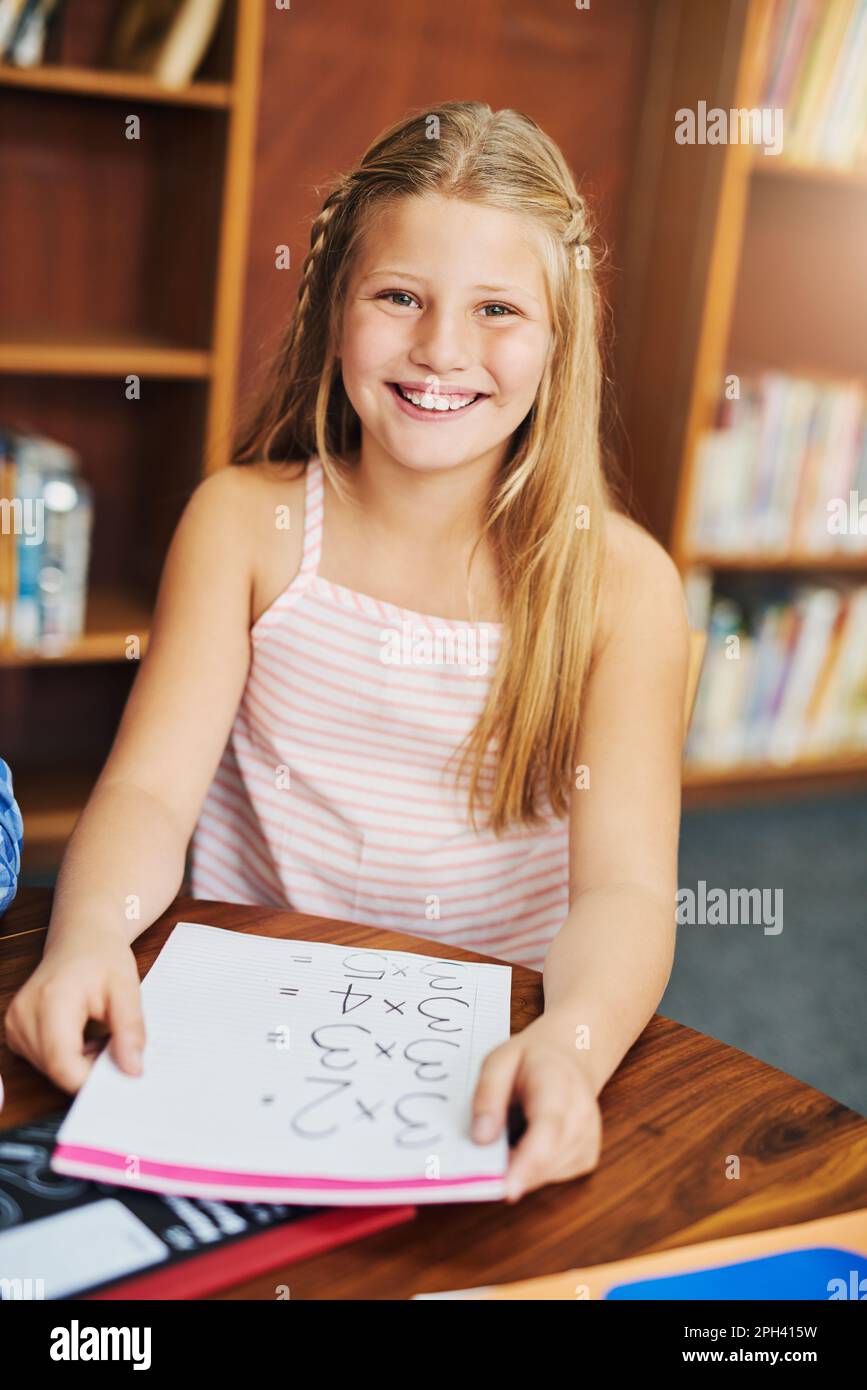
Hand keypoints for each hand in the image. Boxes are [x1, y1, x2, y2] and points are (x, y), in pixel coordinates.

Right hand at [5, 929, 145, 1093]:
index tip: (121, 1075)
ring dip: (79, 1063)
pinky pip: (43, 1061)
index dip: (91, 1079)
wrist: (81, 936)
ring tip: (99, 1035)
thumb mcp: (127, 989)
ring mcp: (14, 1023)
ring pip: (49, 1069)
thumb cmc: (103, 957)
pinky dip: (67, 1057)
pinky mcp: (15, 1030)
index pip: (62, 1063)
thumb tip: (132, 1071)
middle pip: (56, 1070)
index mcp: (50, 1001)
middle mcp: (24, 1015)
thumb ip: (130, 1030)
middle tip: (116, 1046)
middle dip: (90, 1069)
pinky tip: (82, 1037)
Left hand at [470, 1011, 601, 1201]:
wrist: (569, 1058)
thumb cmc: (529, 1060)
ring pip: (549, 1173)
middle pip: (549, 1158)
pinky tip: (526, 1145)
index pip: (548, 1127)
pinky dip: (534, 1170)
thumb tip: (481, 1139)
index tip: (506, 1189)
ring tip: (510, 1138)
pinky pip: (554, 1176)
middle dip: (514, 1170)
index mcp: (557, 1081)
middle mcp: (582, 1112)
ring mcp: (590, 1137)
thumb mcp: (498, 1061)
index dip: (528, 1161)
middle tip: (487, 1164)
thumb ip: (487, 1096)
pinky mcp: (588, 1156)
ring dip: (522, 1169)